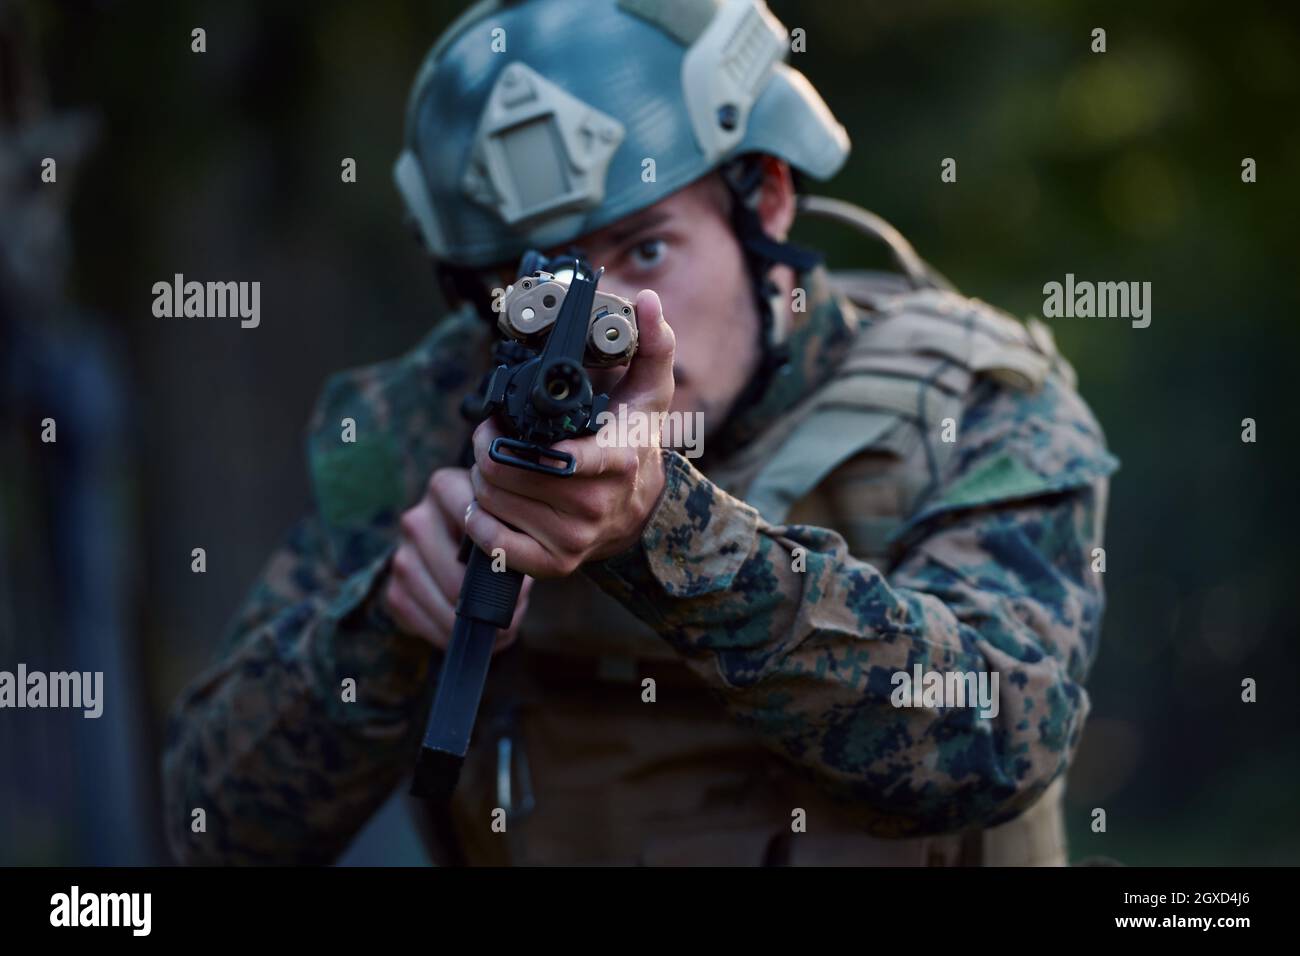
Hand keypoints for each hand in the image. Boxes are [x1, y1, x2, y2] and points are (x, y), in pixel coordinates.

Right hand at [382, 466, 533, 650]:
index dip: (499, 555)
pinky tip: (465, 629)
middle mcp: (416, 518)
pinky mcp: (394, 590)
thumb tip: (511, 589)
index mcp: (446, 488)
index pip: (473, 519)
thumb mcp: (510, 526)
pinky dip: (448, 633)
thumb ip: (512, 543)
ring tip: (495, 624)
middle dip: (487, 601)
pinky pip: (422, 622)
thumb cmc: (497, 535)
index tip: (516, 572)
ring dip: (471, 621)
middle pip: (456, 574)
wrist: (462, 553)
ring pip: (441, 601)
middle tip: (511, 610)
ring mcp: (401, 555)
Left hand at [464, 289, 673, 577]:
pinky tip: (489, 501)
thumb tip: (647, 303)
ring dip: (480, 479)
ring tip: (496, 464)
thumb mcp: (648, 392)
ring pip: (491, 503)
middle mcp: (594, 506)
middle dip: (486, 447)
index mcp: (615, 460)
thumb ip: (651, 344)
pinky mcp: (554, 565)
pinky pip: (492, 543)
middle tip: (492, 436)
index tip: (504, 420)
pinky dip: (479, 518)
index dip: (510, 438)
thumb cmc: (634, 443)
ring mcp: (574, 540)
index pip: (554, 457)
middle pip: (502, 473)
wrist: (641, 511)